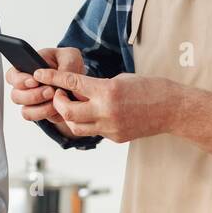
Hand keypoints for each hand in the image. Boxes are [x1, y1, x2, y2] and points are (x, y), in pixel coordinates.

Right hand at [5, 46, 83, 124]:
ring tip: (56, 101)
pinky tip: (59, 108)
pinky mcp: (40, 113)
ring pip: (26, 111)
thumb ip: (65, 64)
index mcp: (25, 69)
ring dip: (41, 109)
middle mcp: (24, 87)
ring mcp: (31, 102)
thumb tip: (61, 76)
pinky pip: (38, 119)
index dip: (20, 80)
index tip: (35, 81)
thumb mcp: (70, 56)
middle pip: (16, 96)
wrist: (77, 79)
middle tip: (50, 91)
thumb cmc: (67, 62)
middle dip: (33, 96)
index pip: (12, 76)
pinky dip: (49, 115)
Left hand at [33, 69, 180, 142]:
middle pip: (67, 112)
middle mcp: (106, 111)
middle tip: (58, 95)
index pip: (71, 84)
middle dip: (58, 103)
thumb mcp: (120, 79)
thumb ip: (97, 87)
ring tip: (73, 106)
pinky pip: (94, 132)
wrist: (173, 109)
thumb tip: (77, 91)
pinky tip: (95, 114)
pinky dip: (89, 123)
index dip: (52, 78)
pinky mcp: (116, 138)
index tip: (38, 74)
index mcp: (107, 91)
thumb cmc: (150, 88)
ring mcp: (111, 127)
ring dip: (70, 116)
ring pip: (76, 127)